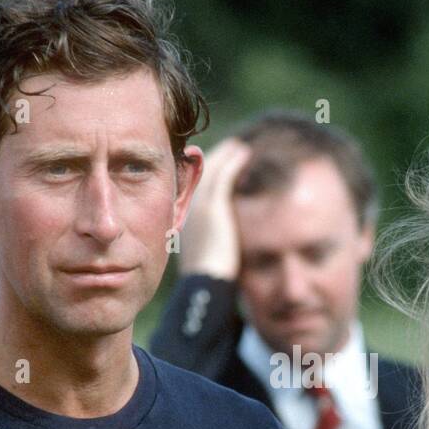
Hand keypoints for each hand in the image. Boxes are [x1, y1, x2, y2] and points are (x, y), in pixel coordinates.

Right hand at [179, 138, 251, 279]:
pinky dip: (233, 161)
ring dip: (225, 155)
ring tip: (238, 146)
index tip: (215, 163)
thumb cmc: (207, 277)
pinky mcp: (213, 208)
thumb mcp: (205, 256)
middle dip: (213, 159)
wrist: (204, 282)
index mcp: (184, 219)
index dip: (203, 173)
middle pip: (199, 175)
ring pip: (211, 171)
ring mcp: (199, 207)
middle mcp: (188, 208)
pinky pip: (223, 176)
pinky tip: (244, 152)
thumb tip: (217, 248)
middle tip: (229, 147)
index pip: (193, 188)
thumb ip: (208, 244)